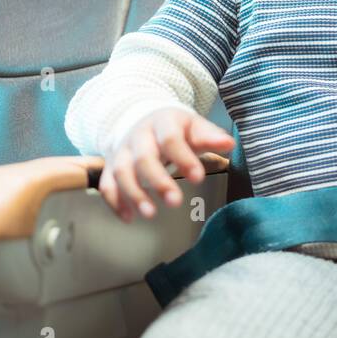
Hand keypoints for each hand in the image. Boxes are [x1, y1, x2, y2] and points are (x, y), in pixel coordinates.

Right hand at [98, 108, 234, 222]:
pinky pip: (107, 184)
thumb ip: (210, 137)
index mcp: (162, 122)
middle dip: (158, 181)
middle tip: (175, 202)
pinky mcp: (110, 166)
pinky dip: (115, 202)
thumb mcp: (194, 127)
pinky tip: (129, 218)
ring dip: (134, 194)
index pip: (171, 139)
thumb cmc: (176, 128)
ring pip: (121, 172)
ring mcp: (122, 151)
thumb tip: (229, 144)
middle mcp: (138, 136)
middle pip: (144, 158)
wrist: (144, 119)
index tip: (198, 178)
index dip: (183, 158)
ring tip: (151, 214)